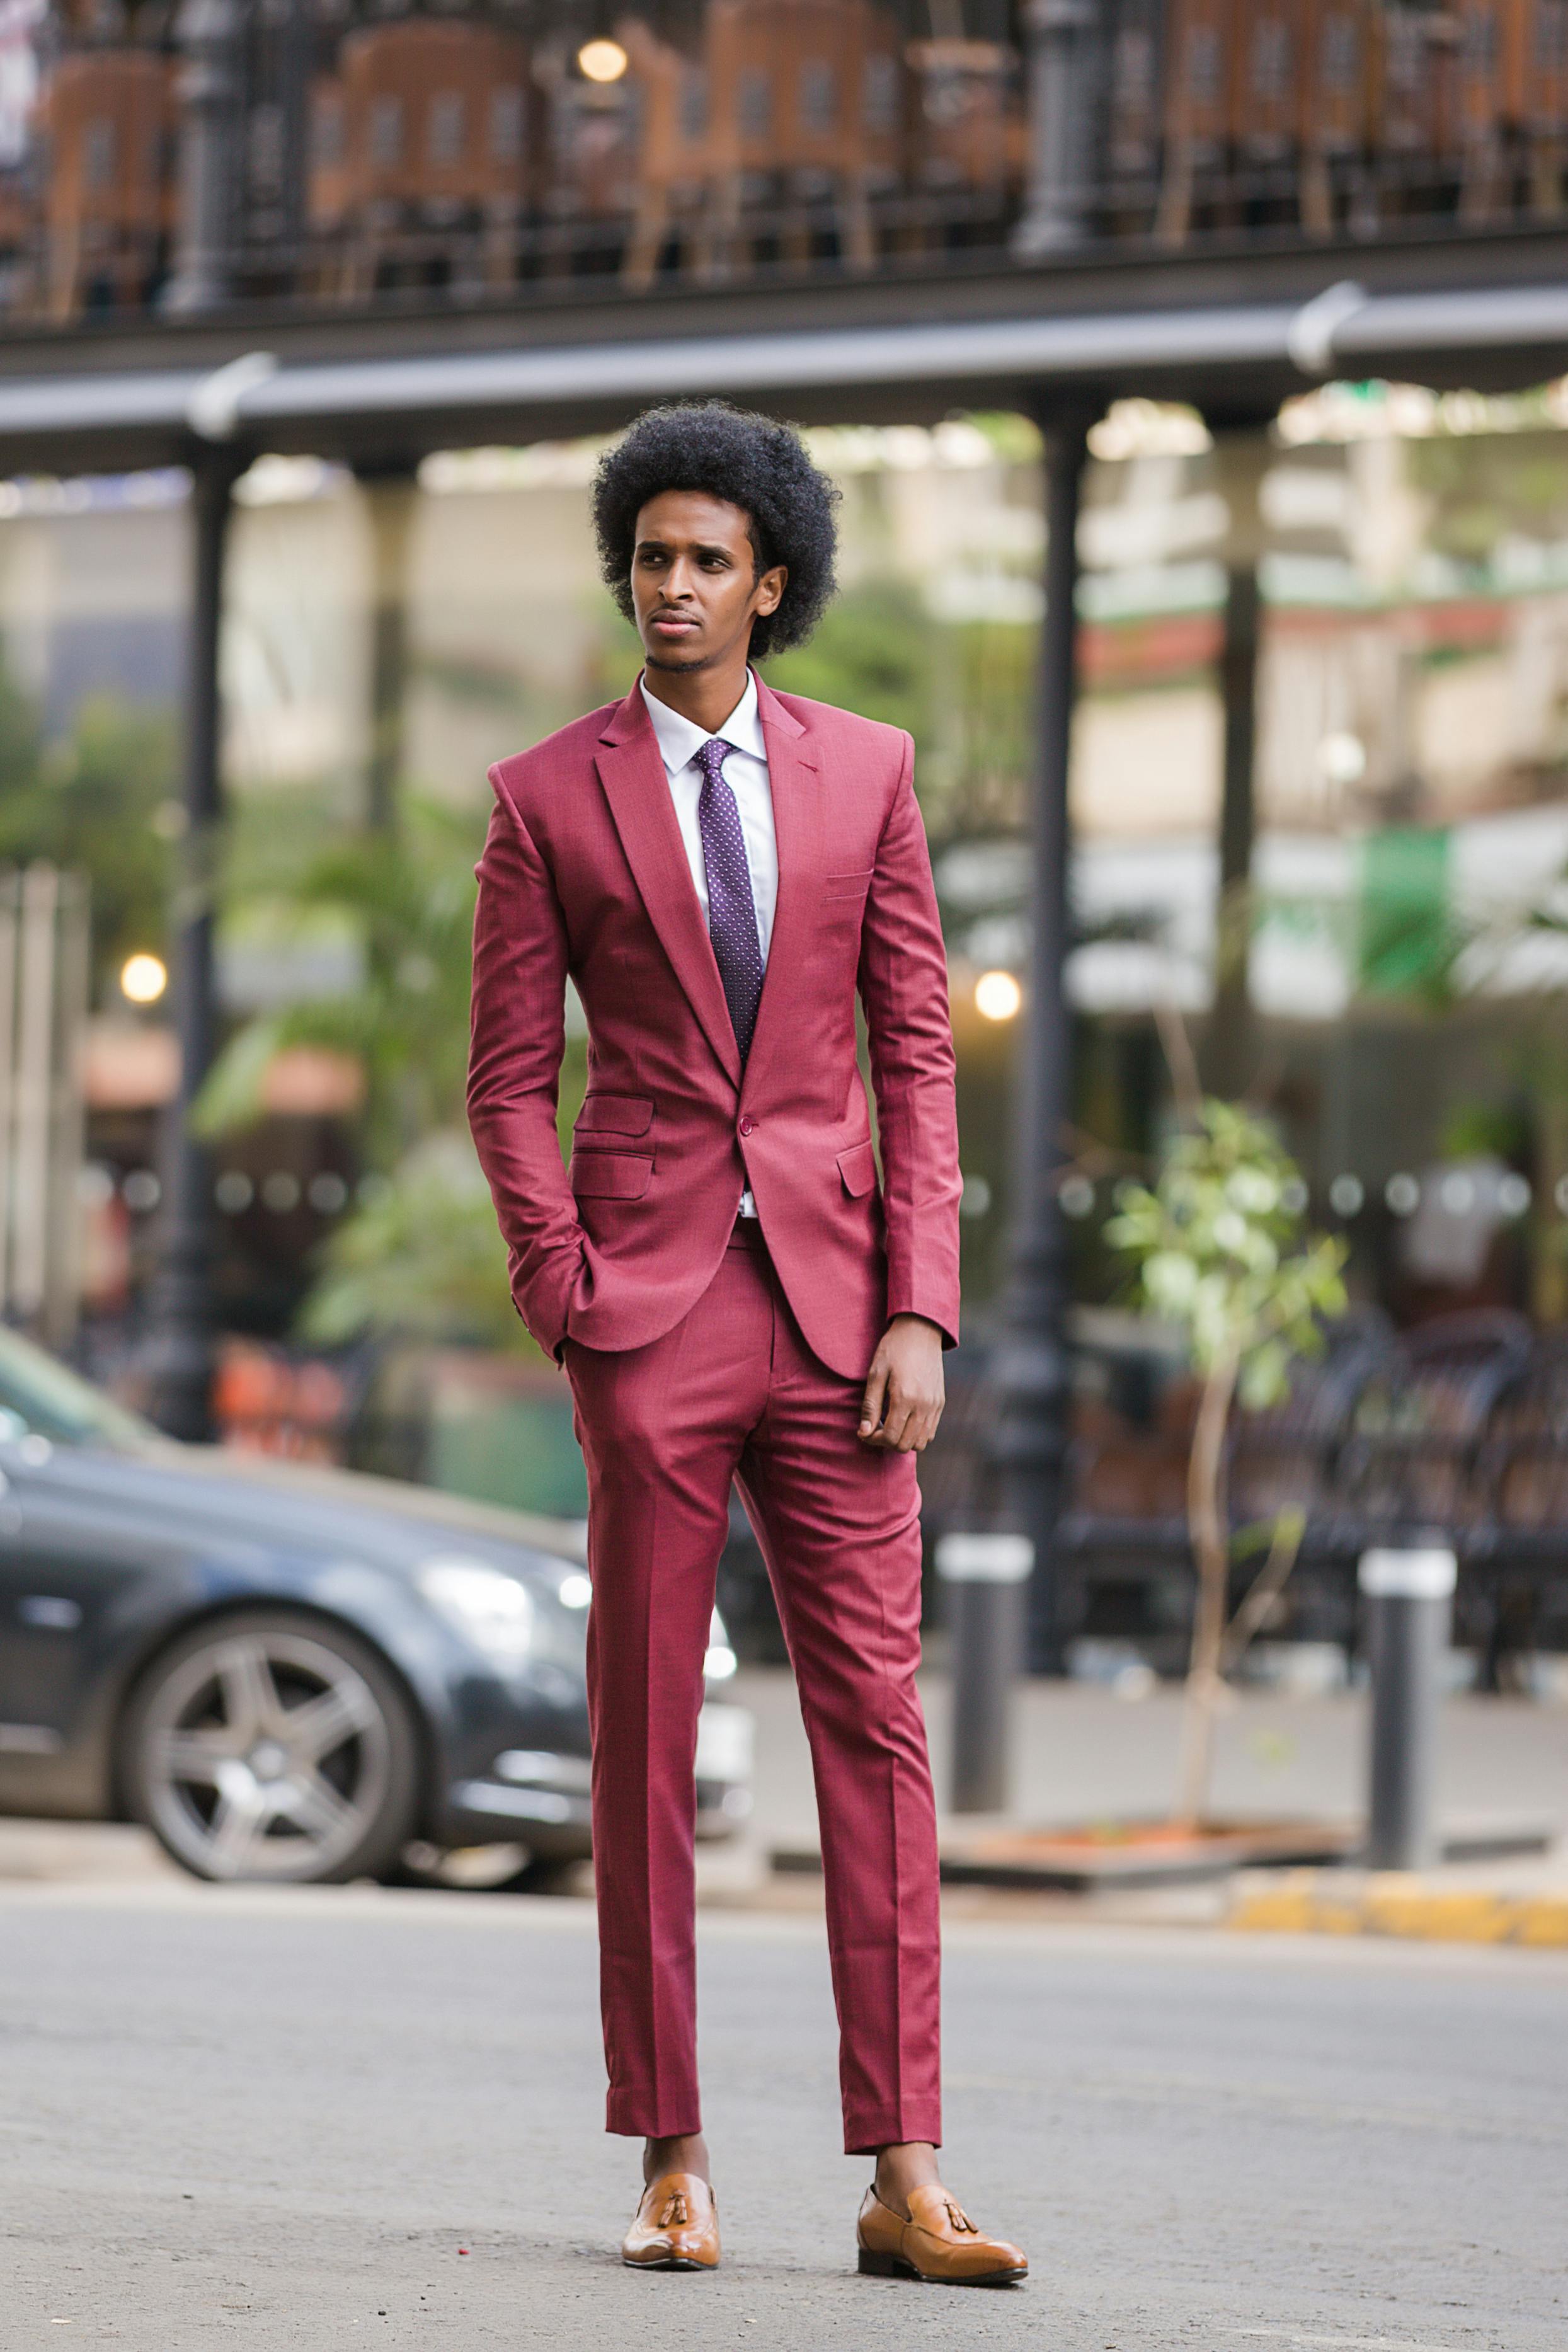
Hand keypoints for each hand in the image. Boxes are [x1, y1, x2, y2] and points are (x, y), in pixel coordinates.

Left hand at [858, 1316, 945, 1452]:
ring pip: (920, 1443)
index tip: (865, 1431)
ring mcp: (935, 1405)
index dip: (874, 1439)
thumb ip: (870, 1406)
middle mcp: (923, 1405)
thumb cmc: (893, 1349)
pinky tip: (903, 1420)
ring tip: (890, 1425)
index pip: (891, 1437)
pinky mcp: (940, 1403)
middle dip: (887, 1442)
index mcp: (905, 1398)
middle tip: (875, 1428)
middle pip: (905, 1444)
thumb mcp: (876, 1374)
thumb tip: (864, 1432)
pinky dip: (916, 1434)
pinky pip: (930, 1432)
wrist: (920, 1331)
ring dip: (903, 1440)